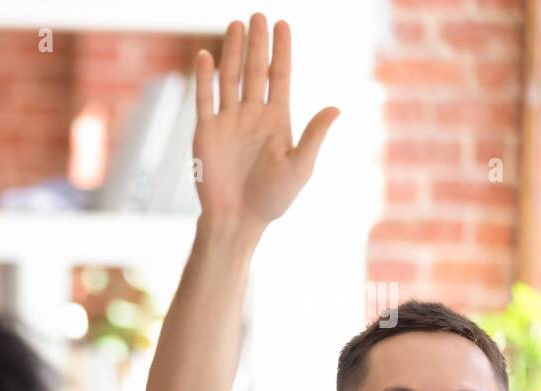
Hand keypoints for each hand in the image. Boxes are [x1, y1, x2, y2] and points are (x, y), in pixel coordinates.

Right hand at [193, 14, 337, 229]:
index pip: (280, 77)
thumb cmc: (272, 199)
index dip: (282, 51)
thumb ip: (314, 136)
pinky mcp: (206, 133)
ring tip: (236, 25)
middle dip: (258, 43)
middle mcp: (253, 115)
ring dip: (234, 52)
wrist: (236, 220)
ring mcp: (228, 122)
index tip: (283, 25)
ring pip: (231, 78)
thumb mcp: (300, 167)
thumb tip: (335, 107)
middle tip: (258, 15)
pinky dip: (204, 78)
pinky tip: (205, 56)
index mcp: (278, 120)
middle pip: (256, 71)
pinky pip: (204, 99)